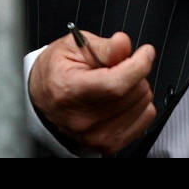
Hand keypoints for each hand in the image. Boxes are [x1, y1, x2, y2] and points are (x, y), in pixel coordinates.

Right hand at [28, 30, 156, 155]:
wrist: (43, 98)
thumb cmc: (57, 71)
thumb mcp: (72, 47)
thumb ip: (102, 46)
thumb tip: (123, 44)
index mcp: (70, 91)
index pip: (117, 84)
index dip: (139, 64)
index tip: (145, 52)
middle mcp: (83, 119)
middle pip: (134, 91)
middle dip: (134, 71)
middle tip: (116, 67)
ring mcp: (96, 135)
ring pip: (143, 102)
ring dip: (136, 87)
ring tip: (115, 83)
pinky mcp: (109, 144)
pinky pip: (146, 117)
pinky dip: (140, 104)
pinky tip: (121, 98)